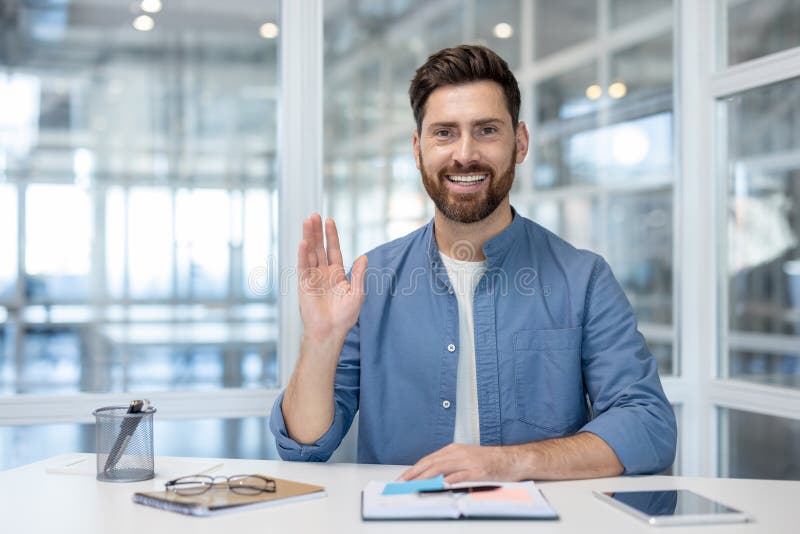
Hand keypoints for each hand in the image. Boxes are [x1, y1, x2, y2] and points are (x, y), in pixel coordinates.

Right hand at [298, 214, 367, 341]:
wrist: (330, 331)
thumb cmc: (344, 316)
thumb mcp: (357, 293)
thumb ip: (359, 274)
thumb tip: (364, 257)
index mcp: (336, 274)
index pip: (334, 250)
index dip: (332, 236)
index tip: (329, 221)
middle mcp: (323, 273)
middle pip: (319, 248)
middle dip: (317, 232)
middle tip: (314, 216)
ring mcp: (312, 277)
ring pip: (310, 253)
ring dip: (309, 238)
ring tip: (307, 221)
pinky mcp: (303, 284)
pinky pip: (303, 266)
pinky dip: (303, 254)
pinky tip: (304, 242)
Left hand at [398, 444, 519, 483]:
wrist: (512, 459)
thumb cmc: (490, 461)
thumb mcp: (466, 459)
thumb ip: (449, 466)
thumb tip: (432, 478)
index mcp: (454, 450)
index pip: (429, 459)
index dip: (414, 469)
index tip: (404, 477)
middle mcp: (459, 453)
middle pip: (431, 463)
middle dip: (415, 473)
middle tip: (403, 483)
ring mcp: (468, 461)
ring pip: (442, 468)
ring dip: (426, 477)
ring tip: (415, 484)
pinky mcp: (478, 470)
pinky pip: (461, 475)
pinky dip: (450, 479)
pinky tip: (441, 484)